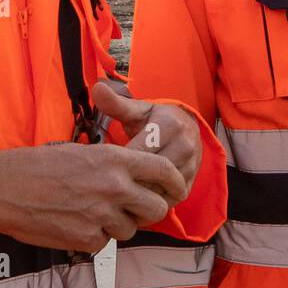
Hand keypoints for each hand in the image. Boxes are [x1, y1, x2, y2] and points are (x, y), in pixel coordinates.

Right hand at [0, 142, 186, 253]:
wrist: (5, 187)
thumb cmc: (38, 165)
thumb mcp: (83, 151)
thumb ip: (114, 164)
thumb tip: (136, 176)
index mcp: (115, 158)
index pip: (164, 170)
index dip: (176, 181)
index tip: (177, 188)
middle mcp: (114, 186)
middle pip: (157, 208)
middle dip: (150, 210)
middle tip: (136, 208)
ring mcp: (102, 214)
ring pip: (131, 229)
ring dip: (118, 224)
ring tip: (93, 212)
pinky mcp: (87, 239)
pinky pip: (105, 242)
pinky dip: (95, 237)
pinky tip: (76, 223)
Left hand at [92, 81, 201, 195]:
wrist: (186, 130)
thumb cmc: (155, 120)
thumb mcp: (138, 110)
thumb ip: (117, 103)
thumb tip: (97, 87)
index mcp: (170, 125)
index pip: (139, 150)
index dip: (120, 159)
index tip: (104, 163)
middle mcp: (185, 145)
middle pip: (149, 171)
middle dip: (129, 177)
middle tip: (108, 180)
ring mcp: (191, 166)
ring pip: (158, 188)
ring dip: (138, 192)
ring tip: (119, 190)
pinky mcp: (189, 184)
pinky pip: (166, 199)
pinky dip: (149, 201)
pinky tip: (134, 197)